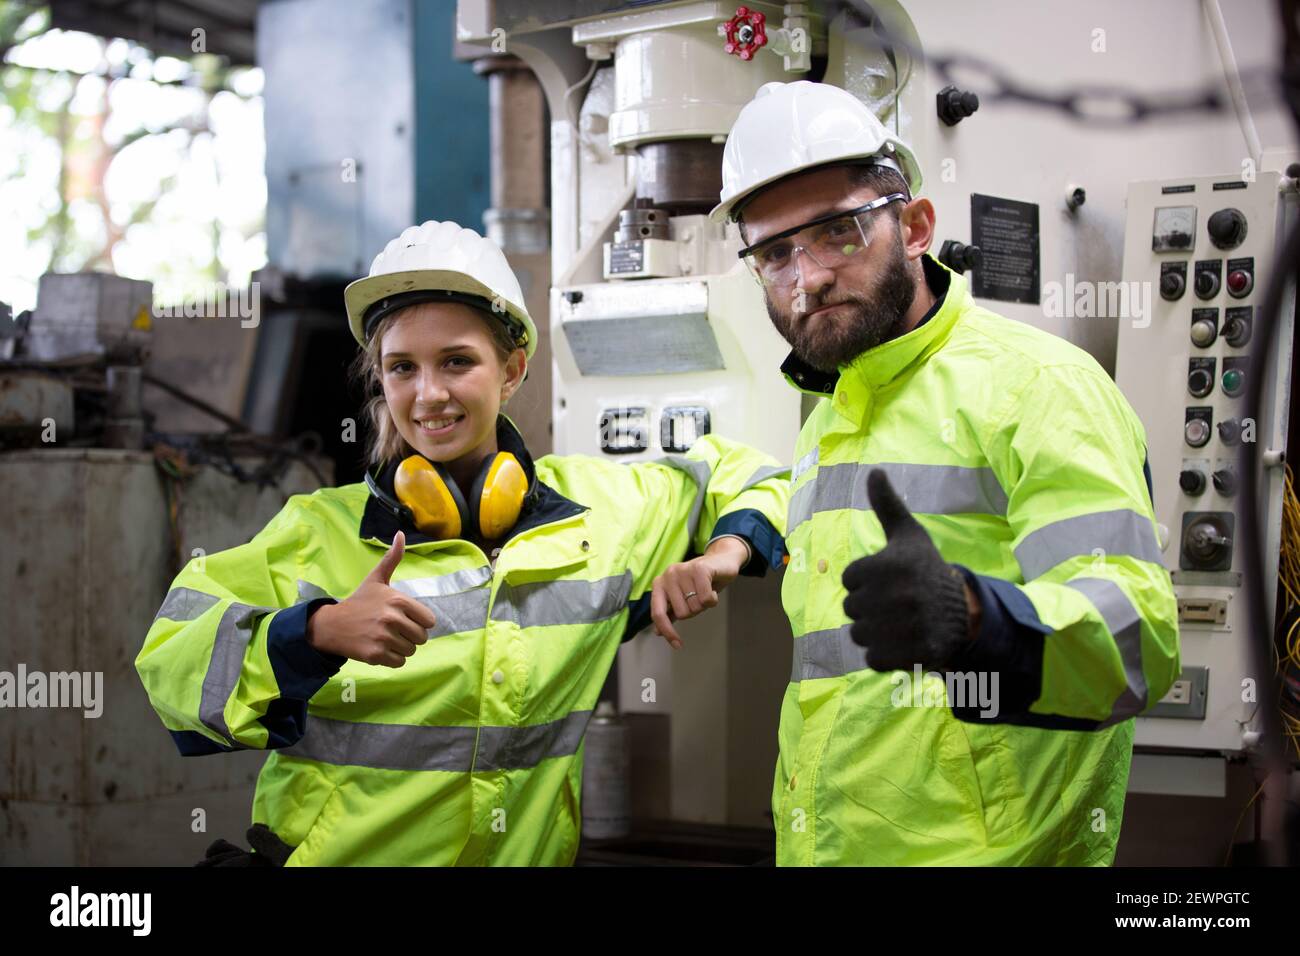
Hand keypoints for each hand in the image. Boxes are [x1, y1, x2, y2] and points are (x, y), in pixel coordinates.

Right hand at [307, 531, 438, 667]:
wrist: (332, 624)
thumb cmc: (359, 601)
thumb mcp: (376, 579)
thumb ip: (392, 558)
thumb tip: (400, 534)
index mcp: (398, 600)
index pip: (429, 621)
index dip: (418, 621)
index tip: (404, 618)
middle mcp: (392, 619)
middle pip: (422, 637)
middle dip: (410, 636)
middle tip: (393, 629)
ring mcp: (383, 638)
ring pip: (411, 651)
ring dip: (401, 647)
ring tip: (385, 637)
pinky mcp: (376, 655)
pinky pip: (400, 662)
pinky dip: (392, 659)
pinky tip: (380, 648)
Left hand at [650, 537, 747, 648]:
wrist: (721, 561)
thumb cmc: (700, 582)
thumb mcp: (683, 597)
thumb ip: (670, 612)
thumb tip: (657, 632)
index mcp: (660, 583)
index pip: (658, 613)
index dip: (668, 631)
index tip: (677, 645)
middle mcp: (668, 575)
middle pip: (682, 613)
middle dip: (695, 610)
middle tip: (699, 597)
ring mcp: (683, 570)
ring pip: (695, 607)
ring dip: (705, 604)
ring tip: (706, 591)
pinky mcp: (699, 568)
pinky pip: (707, 599)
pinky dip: (713, 599)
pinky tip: (713, 589)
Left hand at [842, 470, 976, 671]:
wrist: (963, 614)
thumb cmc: (927, 570)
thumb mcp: (908, 535)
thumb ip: (887, 504)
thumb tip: (873, 470)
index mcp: (887, 565)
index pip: (849, 579)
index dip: (866, 581)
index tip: (891, 580)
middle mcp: (893, 596)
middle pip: (851, 608)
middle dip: (869, 607)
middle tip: (898, 602)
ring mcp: (900, 628)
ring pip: (859, 634)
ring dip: (875, 632)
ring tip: (901, 622)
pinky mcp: (905, 655)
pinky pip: (871, 659)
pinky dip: (884, 655)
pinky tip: (904, 641)